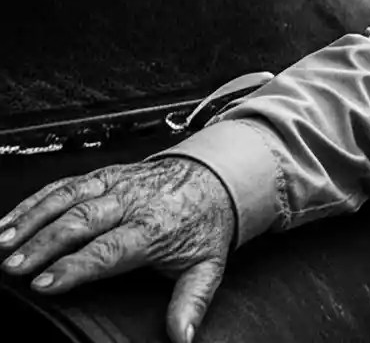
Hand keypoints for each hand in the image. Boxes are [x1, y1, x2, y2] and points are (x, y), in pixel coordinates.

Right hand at [0, 157, 235, 342]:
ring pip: (66, 199)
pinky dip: (32, 202)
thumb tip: (182, 336)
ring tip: (1, 244)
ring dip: (29, 220)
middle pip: (81, 221)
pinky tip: (7, 222)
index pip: (110, 249)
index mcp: (156, 227)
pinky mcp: (102, 174)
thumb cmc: (204, 222)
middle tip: (12, 267)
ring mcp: (115, 184)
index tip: (45, 284)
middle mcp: (132, 201)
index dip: (75, 267)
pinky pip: (63, 185)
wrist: (215, 177)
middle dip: (42, 244)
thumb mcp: (208, 265)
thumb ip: (191, 301)